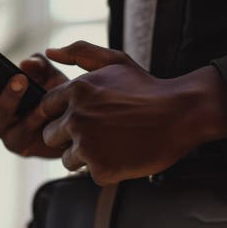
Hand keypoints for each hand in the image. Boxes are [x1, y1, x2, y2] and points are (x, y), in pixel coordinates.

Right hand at [0, 54, 67, 157]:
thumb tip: (25, 64)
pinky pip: (24, 132)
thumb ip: (39, 65)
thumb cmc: (56, 97)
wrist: (75, 127)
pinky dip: (33, 118)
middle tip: (14, 75)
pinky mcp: (22, 149)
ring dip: (10, 100)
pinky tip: (43, 108)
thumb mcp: (49, 75)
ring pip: (0, 119)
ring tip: (23, 83)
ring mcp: (5, 135)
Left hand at [40, 41, 226, 184]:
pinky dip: (107, 169)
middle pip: (51, 136)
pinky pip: (92, 174)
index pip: (46, 108)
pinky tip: (124, 155)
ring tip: (113, 145)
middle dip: (69, 137)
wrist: (180, 115)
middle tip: (100, 133)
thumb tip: (49, 53)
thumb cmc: (148, 89)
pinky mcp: (101, 169)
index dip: (64, 113)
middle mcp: (76, 118)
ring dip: (86, 157)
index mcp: (75, 91)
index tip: (86, 116)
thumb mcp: (115, 61)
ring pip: (68, 160)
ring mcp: (87, 146)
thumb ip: (80, 53)